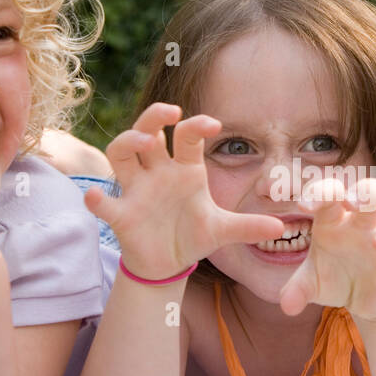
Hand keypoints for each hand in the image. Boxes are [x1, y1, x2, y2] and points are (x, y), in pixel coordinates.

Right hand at [83, 103, 284, 279]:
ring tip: (145, 141)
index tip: (214, 125)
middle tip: (169, 111)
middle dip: (154, 117)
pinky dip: (97, 200)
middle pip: (148, 130)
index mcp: (185, 169)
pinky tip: (94, 197)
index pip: (187, 136)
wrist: (168, 264)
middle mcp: (158, 172)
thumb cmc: (193, 236)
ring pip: (121, 153)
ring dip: (128, 142)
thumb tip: (281, 226)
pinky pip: (105, 203)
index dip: (197, 125)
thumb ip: (248, 226)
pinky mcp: (121, 214)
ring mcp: (137, 190)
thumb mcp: (223, 230)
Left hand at [278, 176, 375, 320]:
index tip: (303, 205)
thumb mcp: (310, 283)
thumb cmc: (331, 276)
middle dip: (366, 192)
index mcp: (336, 220)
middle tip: (353, 203)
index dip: (320, 193)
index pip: (331, 194)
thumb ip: (296, 289)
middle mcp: (365, 226)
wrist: (357, 299)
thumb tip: (285, 305)